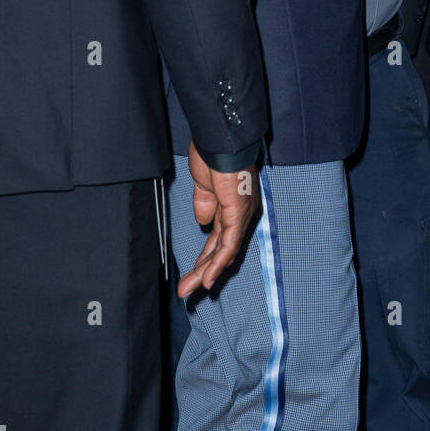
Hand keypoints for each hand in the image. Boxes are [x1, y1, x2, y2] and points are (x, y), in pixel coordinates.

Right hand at [176, 141, 260, 298]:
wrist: (219, 140)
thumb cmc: (213, 155)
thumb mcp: (204, 185)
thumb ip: (204, 204)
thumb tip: (203, 221)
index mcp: (232, 205)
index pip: (221, 238)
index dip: (208, 257)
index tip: (195, 273)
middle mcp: (240, 212)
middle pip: (222, 249)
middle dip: (203, 271)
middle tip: (187, 289)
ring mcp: (241, 213)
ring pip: (225, 251)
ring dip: (206, 273)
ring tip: (189, 290)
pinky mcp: (238, 213)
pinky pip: (229, 243)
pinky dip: (218, 263)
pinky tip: (207, 278)